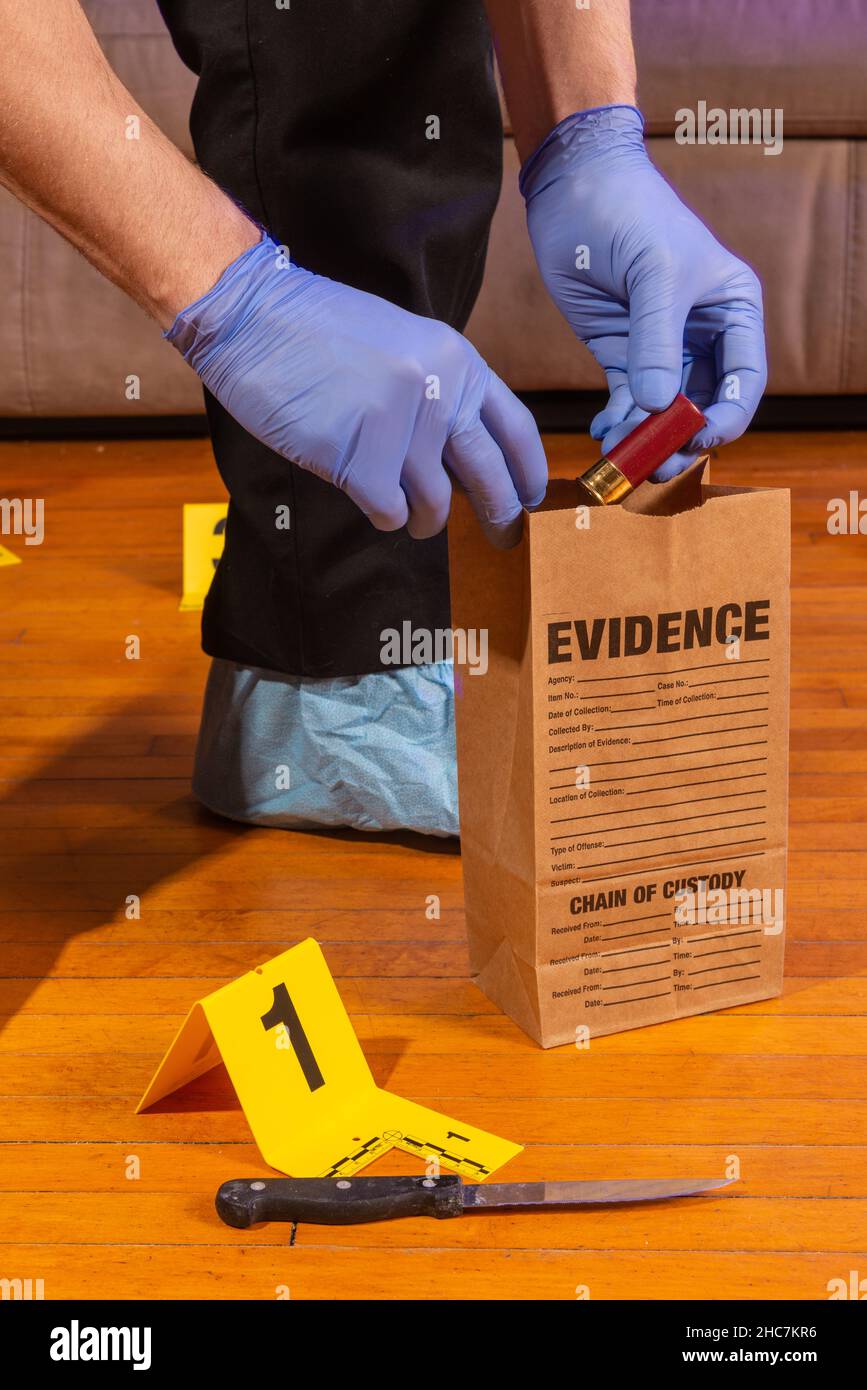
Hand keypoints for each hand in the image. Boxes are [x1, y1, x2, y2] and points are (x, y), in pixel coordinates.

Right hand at [166, 235, 546, 544]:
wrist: (253, 315)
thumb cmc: (317, 333)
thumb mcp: (401, 345)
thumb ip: (439, 393)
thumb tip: (464, 459)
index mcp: (455, 360)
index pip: (514, 427)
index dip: (529, 471)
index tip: (532, 498)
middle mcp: (438, 391)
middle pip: (489, 475)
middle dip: (500, 514)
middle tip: (503, 536)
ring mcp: (400, 425)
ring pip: (435, 504)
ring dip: (426, 521)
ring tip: (410, 516)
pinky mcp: (360, 457)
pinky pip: (389, 511)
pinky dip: (382, 515)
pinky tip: (367, 498)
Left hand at [521, 105, 766, 478]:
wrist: (573, 188)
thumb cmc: (628, 214)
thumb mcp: (653, 275)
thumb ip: (657, 342)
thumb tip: (659, 407)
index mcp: (732, 309)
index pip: (744, 379)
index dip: (727, 416)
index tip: (699, 439)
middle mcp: (702, 334)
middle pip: (703, 404)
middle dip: (680, 438)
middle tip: (653, 465)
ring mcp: (660, 348)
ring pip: (663, 410)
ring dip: (643, 437)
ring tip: (619, 455)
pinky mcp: (620, 353)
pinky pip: (626, 402)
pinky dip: (617, 423)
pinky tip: (603, 434)